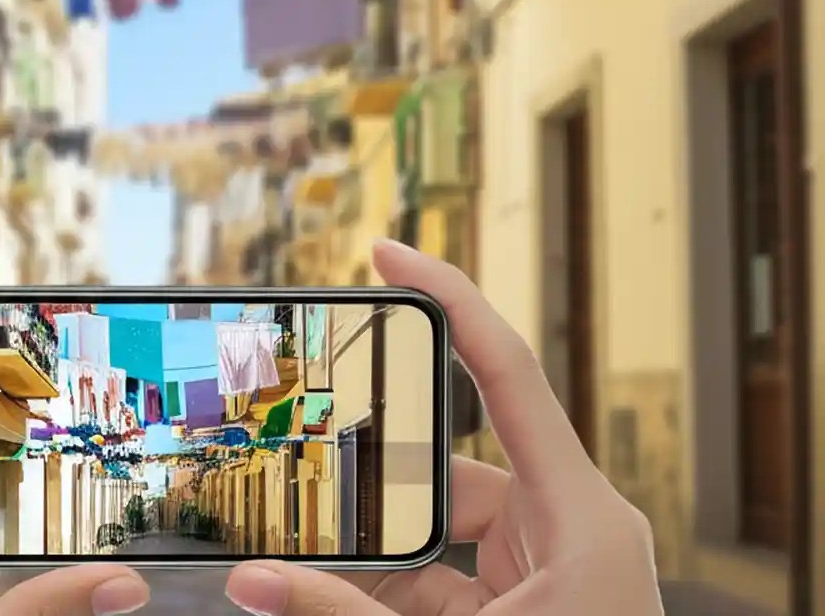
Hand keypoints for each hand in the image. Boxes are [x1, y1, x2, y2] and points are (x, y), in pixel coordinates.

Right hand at [224, 240, 664, 614]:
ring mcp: (550, 569)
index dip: (448, 298)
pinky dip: (397, 585)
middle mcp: (570, 527)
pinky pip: (451, 576)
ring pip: (445, 528)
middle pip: (455, 461)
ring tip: (303, 537)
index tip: (388, 251)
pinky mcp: (528, 605)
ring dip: (377, 545)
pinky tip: (337, 590)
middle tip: (305, 441)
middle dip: (374, 468)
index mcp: (581, 515)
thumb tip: (251, 583)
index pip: (509, 372)